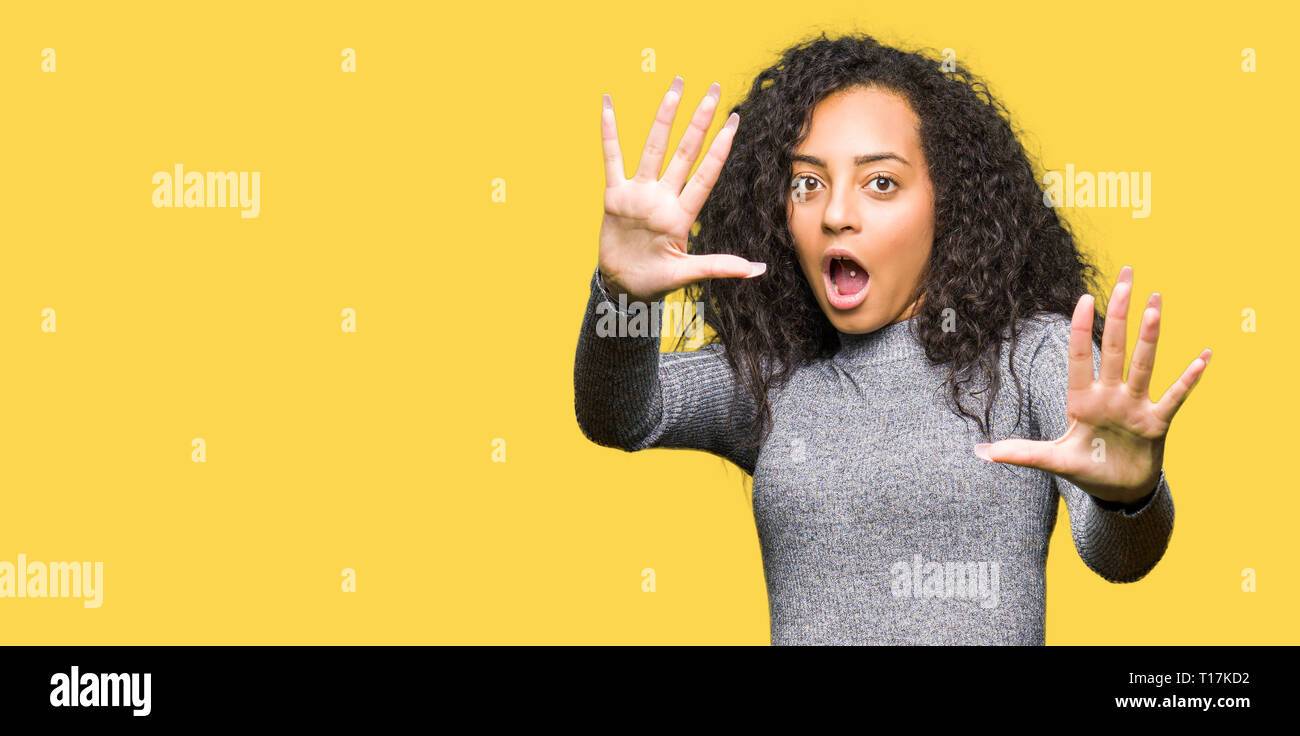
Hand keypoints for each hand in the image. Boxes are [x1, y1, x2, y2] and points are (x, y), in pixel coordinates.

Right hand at [598, 75, 765, 304]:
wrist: (624, 286)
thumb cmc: (656, 281)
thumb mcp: (686, 274)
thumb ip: (718, 266)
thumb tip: (758, 270)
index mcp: (682, 215)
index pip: (706, 174)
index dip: (720, 148)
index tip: (734, 120)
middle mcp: (663, 197)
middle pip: (685, 152)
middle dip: (699, 121)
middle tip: (712, 89)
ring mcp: (639, 194)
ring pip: (653, 147)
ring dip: (664, 117)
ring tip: (675, 87)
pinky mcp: (615, 196)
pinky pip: (612, 158)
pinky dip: (609, 132)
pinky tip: (608, 105)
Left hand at [973, 266, 1210, 504]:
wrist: (1118, 491)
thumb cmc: (1086, 468)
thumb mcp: (1053, 460)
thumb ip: (1021, 453)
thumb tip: (982, 453)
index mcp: (1082, 400)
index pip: (1080, 357)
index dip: (1082, 329)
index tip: (1084, 297)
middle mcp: (1110, 396)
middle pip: (1115, 348)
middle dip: (1119, 314)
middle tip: (1126, 276)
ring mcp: (1135, 407)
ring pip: (1144, 364)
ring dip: (1150, 336)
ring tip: (1155, 303)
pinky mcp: (1156, 424)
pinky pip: (1175, 397)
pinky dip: (1189, 379)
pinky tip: (1203, 356)